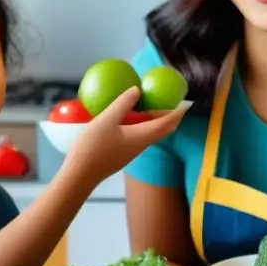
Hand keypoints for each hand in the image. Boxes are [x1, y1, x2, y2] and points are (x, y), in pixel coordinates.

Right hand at [66, 87, 190, 184]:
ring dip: (157, 121)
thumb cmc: (92, 148)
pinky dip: (143, 125)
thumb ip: (122, 104)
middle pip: (162, 130)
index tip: (186, 102)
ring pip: (151, 134)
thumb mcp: (106, 120)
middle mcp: (140, 145)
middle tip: (173, 103)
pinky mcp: (122, 153)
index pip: (167, 123)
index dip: (177, 112)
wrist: (80, 175)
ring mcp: (131, 151)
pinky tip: (132, 118)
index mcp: (141, 137)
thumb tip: (137, 89)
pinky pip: (140, 137)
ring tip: (155, 107)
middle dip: (171, 117)